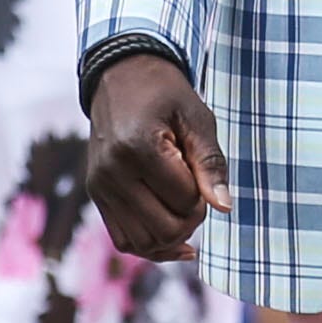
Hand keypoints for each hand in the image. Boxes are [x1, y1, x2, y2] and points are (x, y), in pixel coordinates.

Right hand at [88, 52, 230, 257]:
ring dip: (172, 236)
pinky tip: (175, 238)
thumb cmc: (165, 94)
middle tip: (198, 193)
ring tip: (184, 210)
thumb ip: (211, 163)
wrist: (119, 76)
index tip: (202, 173)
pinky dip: (151, 245)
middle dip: (191, 220)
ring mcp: (100, 187)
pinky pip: (124, 240)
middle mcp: (112, 172)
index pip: (184, 201)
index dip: (204, 196)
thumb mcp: (197, 118)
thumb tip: (225, 208)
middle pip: (164, 229)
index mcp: (138, 148)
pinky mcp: (96, 195)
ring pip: (143, 243)